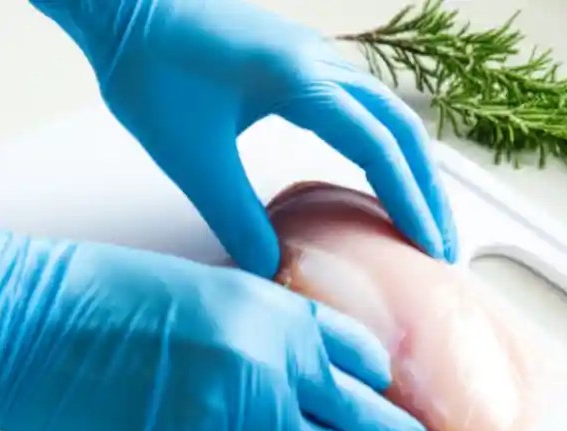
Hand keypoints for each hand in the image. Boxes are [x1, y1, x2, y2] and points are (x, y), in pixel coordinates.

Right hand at [0, 205, 432, 430]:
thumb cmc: (91, 299)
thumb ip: (254, 324)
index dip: (384, 380)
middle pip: (364, 407)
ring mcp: (250, 414)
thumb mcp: (196, 289)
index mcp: (270, 305)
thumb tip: (288, 365)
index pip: (356, 348)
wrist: (28, 327)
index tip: (398, 395)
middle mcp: (274, 357)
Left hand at [30, 0, 457, 276]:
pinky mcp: (304, 60)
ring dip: (413, 167)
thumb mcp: (190, 157)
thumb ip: (234, 217)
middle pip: (403, 129)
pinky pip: (367, 104)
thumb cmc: (148, 68)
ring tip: (423, 220)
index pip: (378, 148)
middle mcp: (322, 62)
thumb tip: (271, 268)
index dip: (408, 201)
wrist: (125, 7)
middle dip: (428, 190)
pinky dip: (388, 146)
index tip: (427, 246)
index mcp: (301, 81)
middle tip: (441, 246)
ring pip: (390, 113)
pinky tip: (381, 178)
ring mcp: (317, 56)